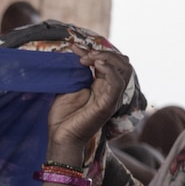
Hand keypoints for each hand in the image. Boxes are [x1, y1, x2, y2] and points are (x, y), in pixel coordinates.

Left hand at [47, 50, 133, 164]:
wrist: (60, 137)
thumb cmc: (64, 116)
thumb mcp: (68, 86)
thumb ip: (74, 70)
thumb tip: (75, 49)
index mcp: (103, 86)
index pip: (109, 62)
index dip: (94, 51)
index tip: (74, 48)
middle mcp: (111, 91)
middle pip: (122, 63)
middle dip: (104, 52)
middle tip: (84, 55)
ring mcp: (112, 98)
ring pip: (124, 70)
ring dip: (107, 58)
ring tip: (89, 58)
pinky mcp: (108, 105)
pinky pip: (117, 83)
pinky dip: (110, 70)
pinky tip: (96, 65)